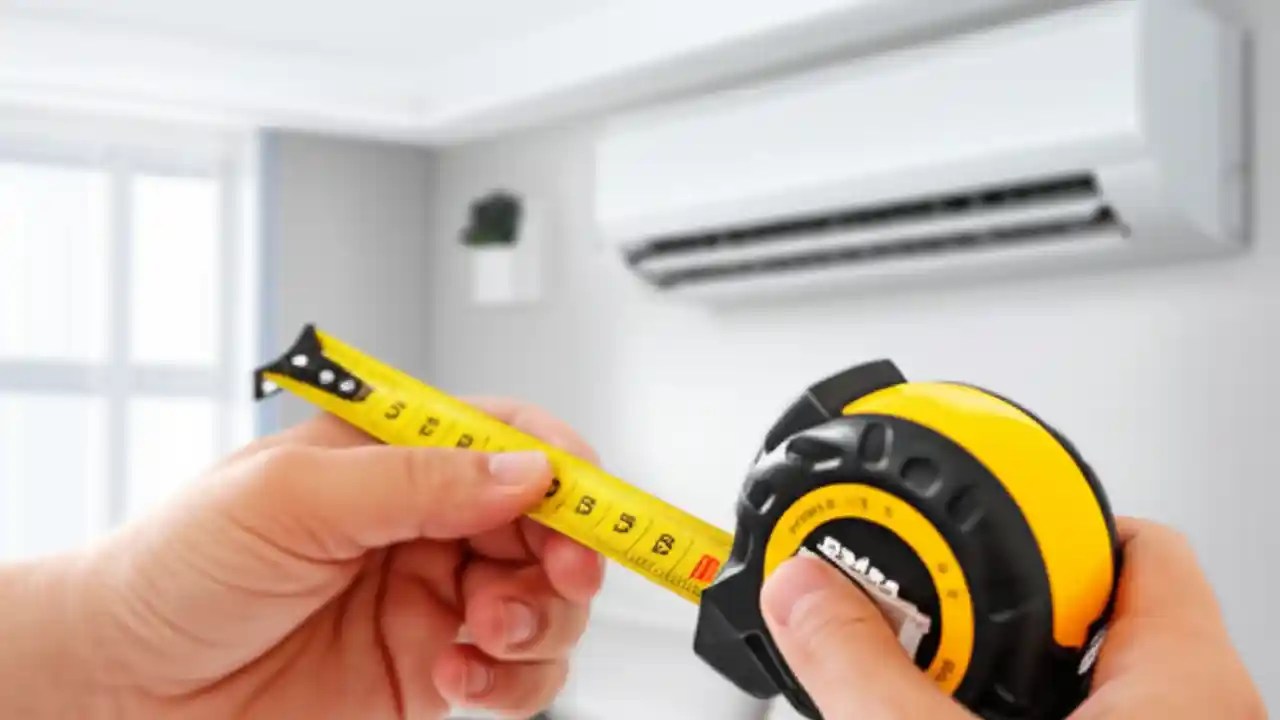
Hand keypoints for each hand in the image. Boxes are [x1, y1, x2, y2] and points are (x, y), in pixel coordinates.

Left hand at [6, 399, 603, 718]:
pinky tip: (462, 674)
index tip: (592, 505)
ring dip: (541, 620)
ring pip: (546, 601)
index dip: (566, 468)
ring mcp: (432, 598)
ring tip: (489, 632)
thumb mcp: (290, 498)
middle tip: (561, 577)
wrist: (123, 687)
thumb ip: (414, 479)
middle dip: (569, 551)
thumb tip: (523, 469)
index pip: (510, 440)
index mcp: (395, 456)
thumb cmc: (176, 568)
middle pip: (548, 523)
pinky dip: (512, 680)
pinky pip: (513, 673)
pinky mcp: (430, 669)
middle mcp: (424, 523)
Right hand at [759, 517, 1265, 718]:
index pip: (1136, 542)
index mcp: (1188, 692)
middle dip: (998, 615)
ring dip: (997, 688)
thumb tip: (806, 594)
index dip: (1045, 519)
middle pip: (1097, 616)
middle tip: (928, 626)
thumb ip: (864, 672)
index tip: (971, 528)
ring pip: (1082, 693)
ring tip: (928, 697)